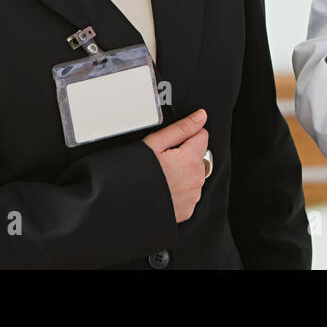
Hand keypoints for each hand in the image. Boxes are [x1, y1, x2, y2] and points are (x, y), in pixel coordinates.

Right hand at [143, 108, 209, 222]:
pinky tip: (163, 188)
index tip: (171, 142)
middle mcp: (196, 179)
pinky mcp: (186, 210)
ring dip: (182, 173)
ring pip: (194, 175)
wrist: (124, 206)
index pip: (202, 135)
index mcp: (191, 159)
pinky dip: (179, 190)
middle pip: (198, 156)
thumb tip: (200, 116)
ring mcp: (192, 196)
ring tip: (160, 175)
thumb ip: (181, 128)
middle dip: (184, 154)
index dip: (185, 135)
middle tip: (161, 160)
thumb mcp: (155, 143)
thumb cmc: (135, 175)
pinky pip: (188, 194)